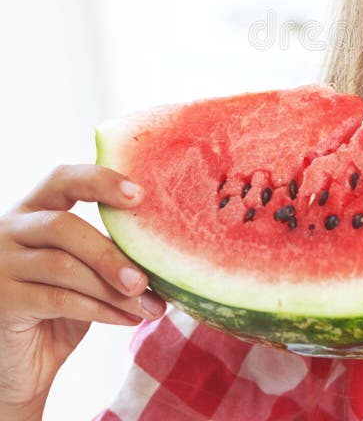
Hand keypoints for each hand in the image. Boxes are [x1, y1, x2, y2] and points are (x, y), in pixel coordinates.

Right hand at [0, 165, 165, 419]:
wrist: (19, 365)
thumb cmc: (60, 308)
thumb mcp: (85, 270)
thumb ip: (108, 250)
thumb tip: (166, 247)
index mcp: (35, 209)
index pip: (63, 179)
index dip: (101, 181)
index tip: (140, 195)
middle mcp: (10, 230)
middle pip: (64, 227)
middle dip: (111, 253)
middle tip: (146, 279)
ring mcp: (0, 265)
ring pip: (64, 267)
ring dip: (113, 288)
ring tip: (149, 305)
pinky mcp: (2, 300)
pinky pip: (58, 299)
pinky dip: (100, 309)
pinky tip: (127, 317)